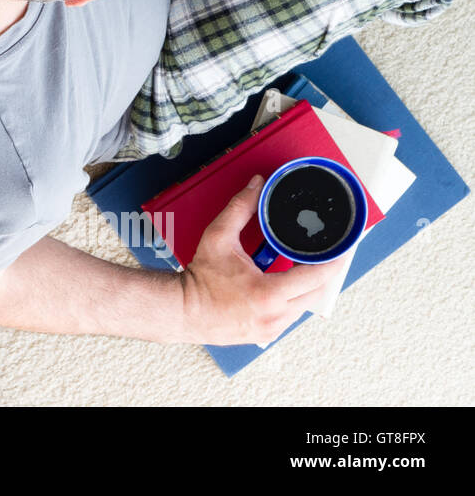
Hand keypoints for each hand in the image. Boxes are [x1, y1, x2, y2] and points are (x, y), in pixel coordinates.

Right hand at [178, 175, 346, 344]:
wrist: (182, 309)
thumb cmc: (199, 279)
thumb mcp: (218, 237)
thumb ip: (240, 209)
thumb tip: (256, 187)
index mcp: (268, 293)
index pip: (316, 277)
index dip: (332, 262)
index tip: (341, 252)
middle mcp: (275, 315)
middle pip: (316, 294)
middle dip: (318, 275)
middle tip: (316, 258)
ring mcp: (272, 329)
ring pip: (304, 307)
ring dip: (303, 289)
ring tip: (290, 271)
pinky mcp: (266, 335)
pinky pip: (289, 317)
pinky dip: (289, 302)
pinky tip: (276, 288)